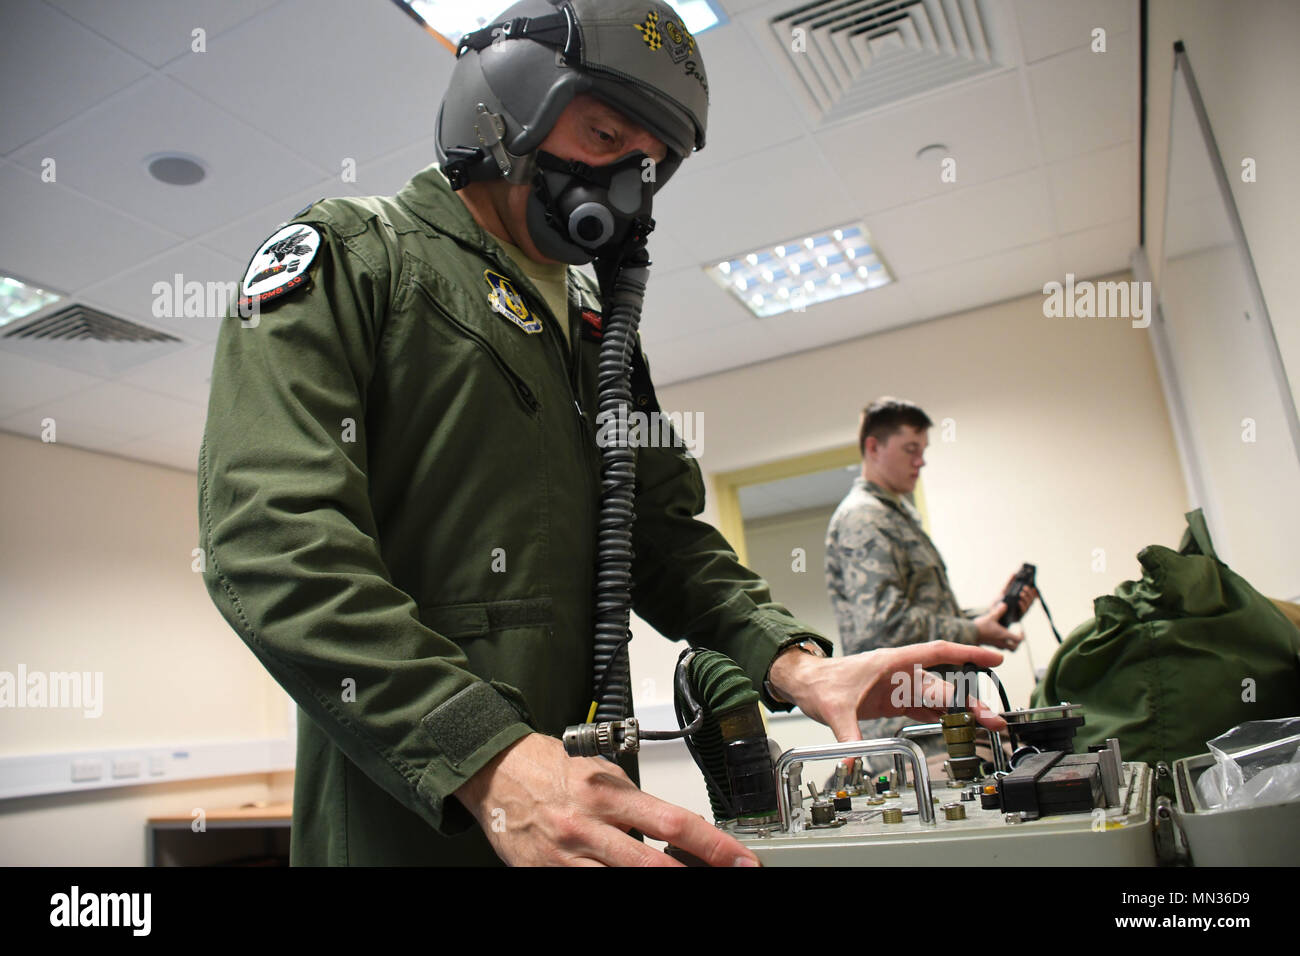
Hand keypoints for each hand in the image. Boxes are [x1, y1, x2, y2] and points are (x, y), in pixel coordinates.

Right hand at [453, 732, 760, 866]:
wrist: (494, 771)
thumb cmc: (548, 767)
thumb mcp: (599, 772)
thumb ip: (635, 802)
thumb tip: (675, 827)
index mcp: (608, 792)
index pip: (674, 821)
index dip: (713, 845)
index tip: (740, 859)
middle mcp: (589, 824)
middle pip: (654, 863)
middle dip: (695, 875)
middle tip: (728, 876)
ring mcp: (568, 854)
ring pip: (624, 882)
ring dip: (659, 883)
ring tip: (683, 879)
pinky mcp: (549, 874)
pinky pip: (590, 889)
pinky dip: (614, 887)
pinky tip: (634, 884)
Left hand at [766, 641, 1007, 743]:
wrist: (807, 683)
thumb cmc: (821, 683)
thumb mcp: (834, 709)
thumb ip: (848, 735)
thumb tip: (853, 760)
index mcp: (892, 662)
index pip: (937, 652)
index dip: (968, 653)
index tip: (994, 657)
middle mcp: (901, 672)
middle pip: (943, 685)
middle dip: (970, 701)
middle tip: (993, 720)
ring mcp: (900, 686)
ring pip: (938, 698)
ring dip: (960, 712)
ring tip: (984, 726)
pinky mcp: (895, 700)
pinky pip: (924, 708)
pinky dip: (942, 717)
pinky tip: (957, 727)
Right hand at [975, 602, 1023, 649]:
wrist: (969, 633)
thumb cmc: (981, 626)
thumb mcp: (991, 616)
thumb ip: (999, 611)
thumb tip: (1005, 604)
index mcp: (1003, 635)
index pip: (1019, 640)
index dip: (1022, 636)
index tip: (1020, 630)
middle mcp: (1001, 642)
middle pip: (1014, 648)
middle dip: (1017, 644)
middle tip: (1016, 636)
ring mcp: (996, 645)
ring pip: (1007, 649)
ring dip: (1010, 645)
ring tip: (1009, 638)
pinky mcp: (990, 645)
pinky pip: (1000, 647)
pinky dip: (1003, 644)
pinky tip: (999, 637)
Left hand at [994, 574, 1037, 616]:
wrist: (992, 613)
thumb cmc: (999, 601)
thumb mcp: (1003, 591)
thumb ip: (1009, 583)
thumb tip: (1014, 573)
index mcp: (1022, 598)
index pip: (1031, 594)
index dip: (1034, 591)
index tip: (1033, 586)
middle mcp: (1024, 604)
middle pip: (1031, 598)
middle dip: (1029, 593)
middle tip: (1024, 587)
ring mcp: (1021, 611)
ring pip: (1029, 604)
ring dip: (1026, 598)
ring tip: (1021, 593)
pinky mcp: (1018, 616)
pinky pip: (1023, 611)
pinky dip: (1022, 605)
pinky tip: (1019, 601)